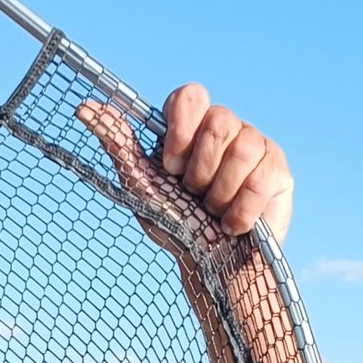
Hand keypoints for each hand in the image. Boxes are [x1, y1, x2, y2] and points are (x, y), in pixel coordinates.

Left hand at [78, 85, 293, 249]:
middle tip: (193, 194)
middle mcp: (226, 129)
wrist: (208, 267)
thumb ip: (118, 143)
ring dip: (220, 194)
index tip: (170, 166)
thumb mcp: (140, 185)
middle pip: (219, 121)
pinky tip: (233, 225)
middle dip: (200, 170)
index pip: (190, 95)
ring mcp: (256, 146)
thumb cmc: (174, 225)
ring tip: (213, 212)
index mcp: (192, 127)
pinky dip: (241, 211)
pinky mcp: (279, 171)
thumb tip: (83, 107)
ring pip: (244, 148)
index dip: (181, 129)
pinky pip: (263, 178)